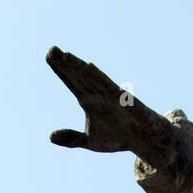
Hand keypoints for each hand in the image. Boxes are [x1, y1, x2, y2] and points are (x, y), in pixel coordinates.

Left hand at [46, 48, 174, 165]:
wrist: (143, 140)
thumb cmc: (118, 137)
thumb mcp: (90, 142)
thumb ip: (71, 138)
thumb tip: (49, 136)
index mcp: (89, 101)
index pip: (71, 82)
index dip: (60, 69)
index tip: (48, 56)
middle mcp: (98, 94)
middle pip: (79, 76)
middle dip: (66, 63)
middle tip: (52, 49)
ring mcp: (111, 95)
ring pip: (92, 78)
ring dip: (79, 67)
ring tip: (66, 56)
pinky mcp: (124, 100)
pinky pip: (110, 86)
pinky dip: (99, 78)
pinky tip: (88, 67)